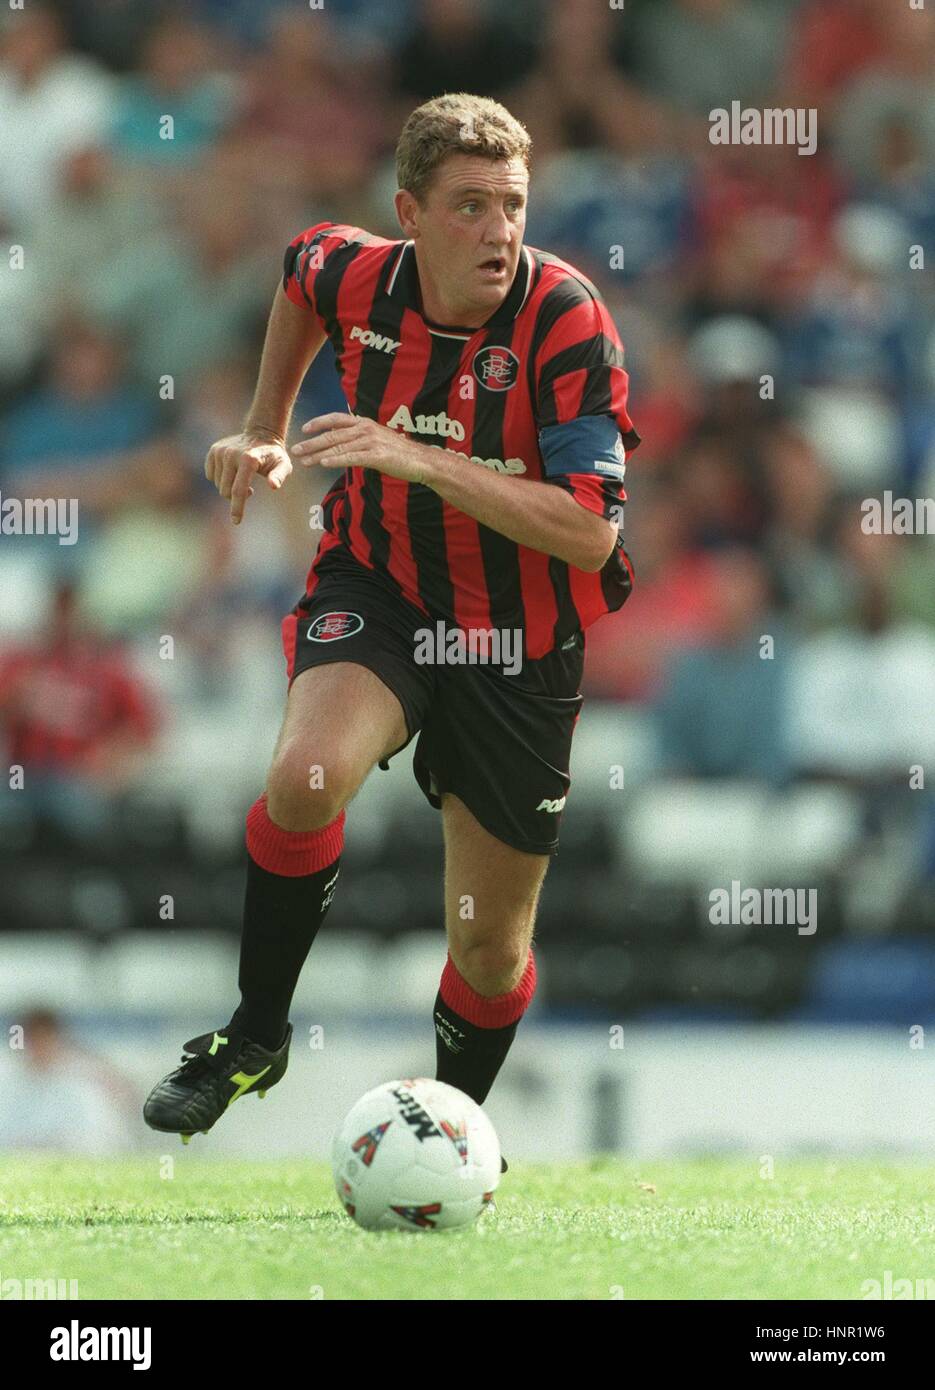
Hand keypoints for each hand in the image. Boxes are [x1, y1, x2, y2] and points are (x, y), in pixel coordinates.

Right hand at [204, 431, 292, 524]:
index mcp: (248, 459)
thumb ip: (279, 475)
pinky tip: (232, 472)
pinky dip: (220, 478)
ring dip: (229, 487)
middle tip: (250, 490)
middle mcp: (230, 454)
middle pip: (226, 490)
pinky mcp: (213, 450)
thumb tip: (273, 485)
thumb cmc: (274, 454)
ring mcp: (220, 451)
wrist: (261, 433)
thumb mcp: (284, 465)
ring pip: (218, 484)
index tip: (236, 521)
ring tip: (243, 478)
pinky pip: (211, 475)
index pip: (238, 490)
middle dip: (236, 497)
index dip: (237, 508)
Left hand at [290, 413, 431, 483]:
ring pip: (339, 447)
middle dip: (312, 443)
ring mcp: (371, 442)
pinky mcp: (376, 456)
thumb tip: (343, 443)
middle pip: (333, 435)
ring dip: (319, 454)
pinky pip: (352, 458)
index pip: (336, 419)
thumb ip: (359, 439)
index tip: (304, 429)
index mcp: (364, 423)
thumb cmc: (398, 453)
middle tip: (296, 449)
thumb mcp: (377, 439)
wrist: (420, 460)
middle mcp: (365, 429)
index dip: (319, 423)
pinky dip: (336, 460)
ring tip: (304, 461)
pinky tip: (324, 464)